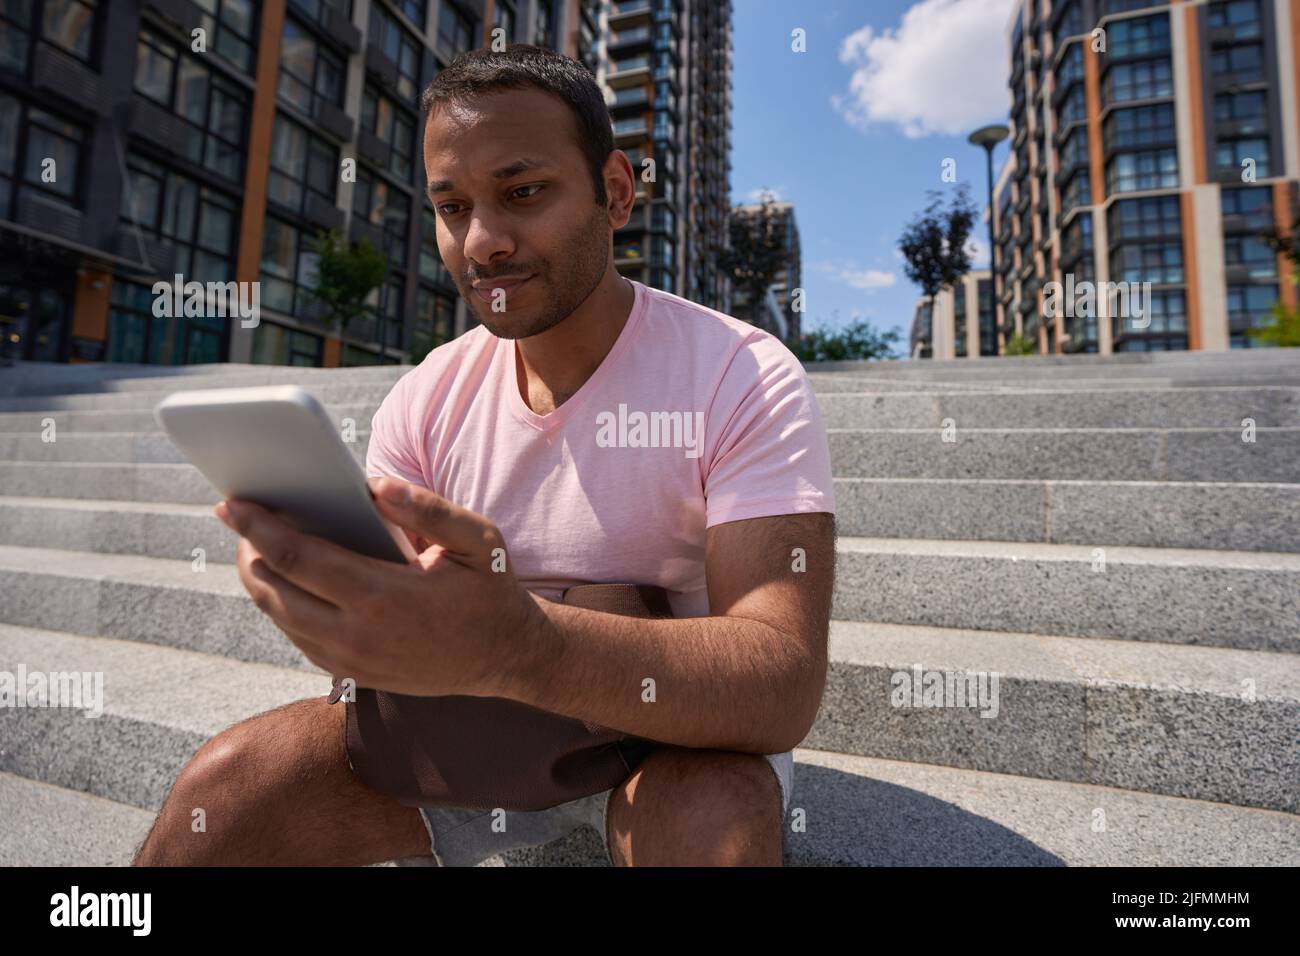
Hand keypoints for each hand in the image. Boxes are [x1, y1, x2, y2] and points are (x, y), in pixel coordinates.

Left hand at [214, 476, 544, 697]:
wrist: (507, 657)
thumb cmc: (490, 590)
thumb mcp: (478, 539)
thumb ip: (427, 508)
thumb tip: (372, 484)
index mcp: (384, 596)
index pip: (297, 558)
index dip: (257, 528)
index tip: (230, 503)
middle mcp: (357, 635)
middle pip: (272, 590)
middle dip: (246, 550)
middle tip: (235, 517)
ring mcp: (351, 661)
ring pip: (279, 617)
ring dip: (258, 579)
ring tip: (253, 544)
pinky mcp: (351, 674)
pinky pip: (298, 637)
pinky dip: (282, 605)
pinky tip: (285, 578)